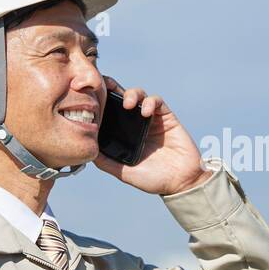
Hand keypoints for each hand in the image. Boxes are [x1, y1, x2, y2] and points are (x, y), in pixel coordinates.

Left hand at [95, 76, 210, 194]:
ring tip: (128, 104)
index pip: (110, 112)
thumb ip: (106, 162)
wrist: (180, 182)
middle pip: (122, 97)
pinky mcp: (167, 117)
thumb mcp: (124, 172)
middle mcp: (136, 124)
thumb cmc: (153, 179)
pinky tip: (145, 112)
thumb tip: (87, 151)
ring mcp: (151, 119)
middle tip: (105, 86)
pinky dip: (150, 102)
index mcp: (125, 134)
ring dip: (132, 94)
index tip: (90, 95)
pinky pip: (157, 101)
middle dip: (113, 88)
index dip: (101, 101)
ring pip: (139, 95)